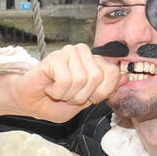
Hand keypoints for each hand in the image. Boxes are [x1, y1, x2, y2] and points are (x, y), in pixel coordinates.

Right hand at [0, 43, 117, 123]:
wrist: (29, 103)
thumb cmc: (54, 102)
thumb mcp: (86, 101)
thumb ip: (106, 89)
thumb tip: (126, 77)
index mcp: (93, 61)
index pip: (113, 72)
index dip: (102, 92)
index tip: (87, 98)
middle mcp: (82, 52)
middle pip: (98, 77)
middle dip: (83, 96)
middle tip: (68, 95)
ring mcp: (68, 53)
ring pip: (82, 80)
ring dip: (68, 95)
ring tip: (58, 91)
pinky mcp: (54, 58)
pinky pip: (66, 81)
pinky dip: (57, 92)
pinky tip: (50, 88)